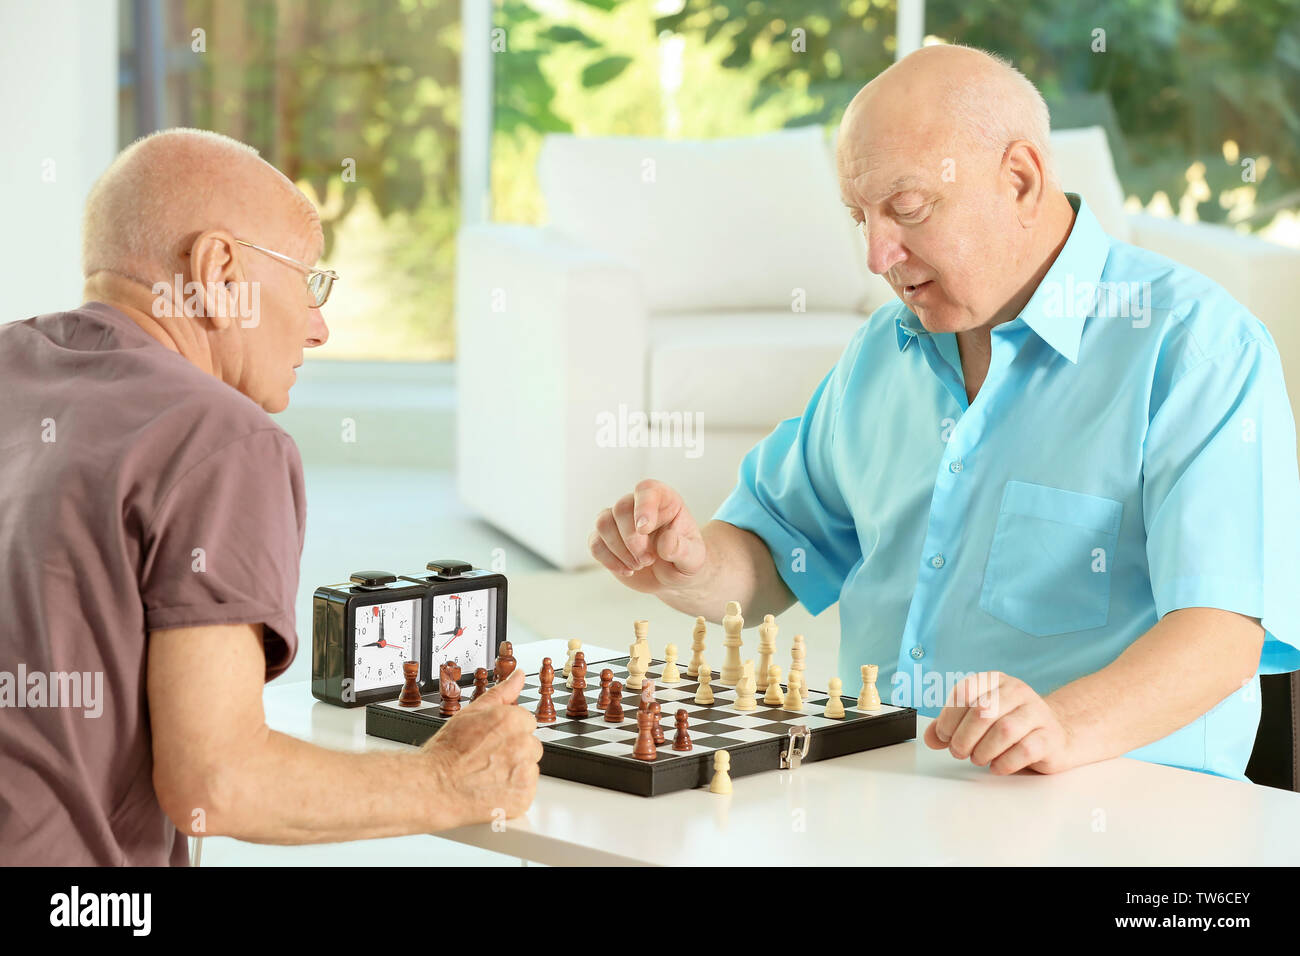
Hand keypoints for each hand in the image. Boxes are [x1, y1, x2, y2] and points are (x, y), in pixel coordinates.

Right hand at [420, 668, 542, 828]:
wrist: (432, 787)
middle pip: (531, 746)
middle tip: (487, 759)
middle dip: (514, 752)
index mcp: (513, 721)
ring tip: (487, 775)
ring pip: (530, 769)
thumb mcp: (471, 713)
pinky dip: (513, 793)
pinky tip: (492, 789)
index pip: (526, 723)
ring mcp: (525, 773)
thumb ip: (501, 693)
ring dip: (515, 773)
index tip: (490, 742)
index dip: (506, 733)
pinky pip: (526, 791)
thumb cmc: (447, 752)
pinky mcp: (524, 797)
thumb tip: (518, 675)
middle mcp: (523, 745)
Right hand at [589, 479, 705, 593]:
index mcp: (664, 500)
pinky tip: (627, 571)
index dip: (643, 506)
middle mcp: (638, 505)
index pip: (647, 490)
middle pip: (621, 508)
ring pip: (603, 523)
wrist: (673, 578)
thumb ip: (683, 550)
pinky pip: (595, 543)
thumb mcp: (693, 559)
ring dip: (619, 549)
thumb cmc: (685, 562)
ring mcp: (619, 522)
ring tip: (638, 565)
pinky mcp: (605, 539)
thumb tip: (665, 542)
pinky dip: (608, 560)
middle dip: (631, 539)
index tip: (644, 529)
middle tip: (647, 560)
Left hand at [923, 671, 1075, 774]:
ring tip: (978, 758)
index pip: (965, 691)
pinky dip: (1003, 763)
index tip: (944, 736)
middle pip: (982, 712)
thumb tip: (930, 738)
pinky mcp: (1049, 736)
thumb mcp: (978, 719)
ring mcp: (1036, 712)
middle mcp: (1017, 691)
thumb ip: (951, 726)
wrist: (1054, 734)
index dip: (949, 717)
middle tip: (959, 752)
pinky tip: (997, 766)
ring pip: (1004, 730)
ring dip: (983, 751)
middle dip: (964, 738)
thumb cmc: (1010, 725)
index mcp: (995, 681)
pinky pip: (1024, 750)